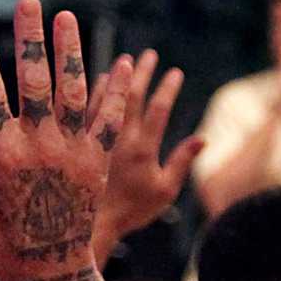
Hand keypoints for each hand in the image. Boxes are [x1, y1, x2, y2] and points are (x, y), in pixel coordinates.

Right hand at [0, 0, 130, 280]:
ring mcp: (72, 153)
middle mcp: (39, 147)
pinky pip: (109, 121)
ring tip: (66, 18)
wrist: (49, 273)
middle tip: (28, 4)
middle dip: (30, 39)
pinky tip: (121, 65)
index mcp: (1, 156)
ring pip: (74, 92)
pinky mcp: (96, 162)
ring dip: (70, 52)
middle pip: (34, 82)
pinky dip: (116, 92)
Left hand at [95, 49, 203, 241]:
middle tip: (149, 54)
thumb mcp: (164, 191)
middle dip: (142, 72)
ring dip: (117, 76)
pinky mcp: (78, 142)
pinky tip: (98, 79)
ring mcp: (96, 139)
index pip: (159, 109)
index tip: (175, 71)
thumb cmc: (131, 211)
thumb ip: (181, 162)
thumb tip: (203, 139)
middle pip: (131, 96)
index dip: (168, 88)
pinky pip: (85, 109)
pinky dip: (94, 91)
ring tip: (126, 60)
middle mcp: (119, 139)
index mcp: (143, 149)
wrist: (90, 225)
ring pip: (106, 98)